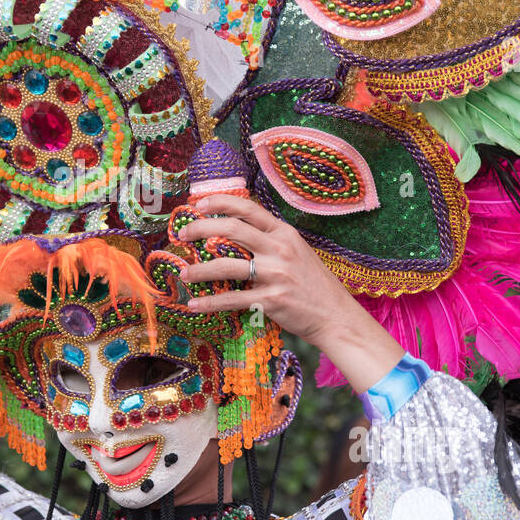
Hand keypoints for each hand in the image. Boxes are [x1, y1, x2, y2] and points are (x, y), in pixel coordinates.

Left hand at [177, 194, 403, 390]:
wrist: (336, 316)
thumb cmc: (314, 284)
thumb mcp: (297, 252)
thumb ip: (271, 241)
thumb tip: (237, 232)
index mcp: (284, 234)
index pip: (248, 209)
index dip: (221, 203)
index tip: (200, 204)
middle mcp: (279, 249)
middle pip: (232, 229)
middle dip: (201, 229)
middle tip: (183, 235)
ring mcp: (275, 274)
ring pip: (226, 265)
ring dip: (200, 270)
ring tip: (183, 274)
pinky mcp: (271, 300)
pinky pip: (232, 299)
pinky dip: (210, 303)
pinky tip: (195, 304)